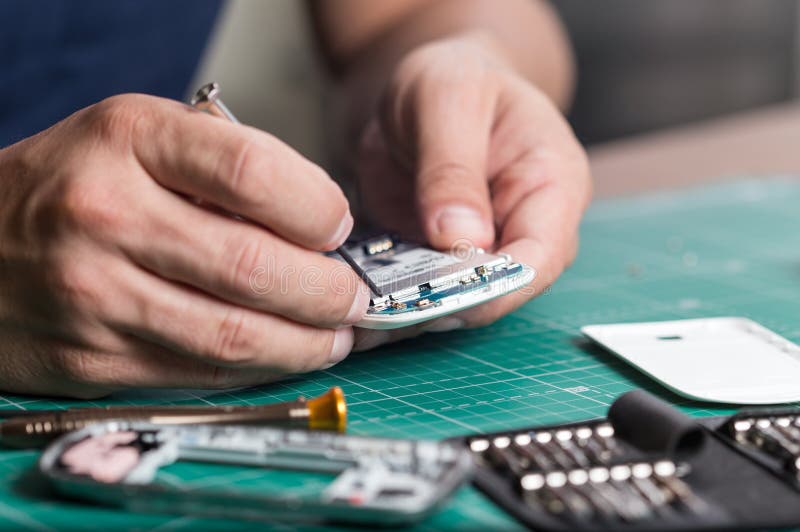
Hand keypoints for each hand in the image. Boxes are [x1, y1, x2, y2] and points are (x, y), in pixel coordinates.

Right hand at [0, 94, 369, 397]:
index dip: (317, 207)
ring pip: (234, 336)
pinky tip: (283, 356)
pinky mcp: (93, 359)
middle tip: (356, 298)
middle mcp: (107, 215)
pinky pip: (200, 374)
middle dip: (329, 292)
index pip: (253, 173)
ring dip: (306, 343)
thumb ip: (223, 165)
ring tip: (335, 336)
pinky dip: (258, 370)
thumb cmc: (71, 184)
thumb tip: (318, 222)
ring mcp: (95, 294)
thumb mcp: (138, 138)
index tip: (340, 226)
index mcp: (128, 140)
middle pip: (254, 265)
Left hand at [354, 33, 590, 348]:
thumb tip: (460, 240)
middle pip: (500, 291)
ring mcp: (483, 250)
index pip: (541, 256)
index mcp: (552, 185)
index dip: (495, 285)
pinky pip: (421, 293)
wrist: (423, 87)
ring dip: (412, 313)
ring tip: (361, 316)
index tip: (439, 291)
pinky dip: (390, 303)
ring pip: (457, 302)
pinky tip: (355, 310)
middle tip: (386, 309)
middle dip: (445, 305)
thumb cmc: (453, 77)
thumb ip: (453, 167)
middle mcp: (525, 229)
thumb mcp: (449, 100)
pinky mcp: (442, 260)